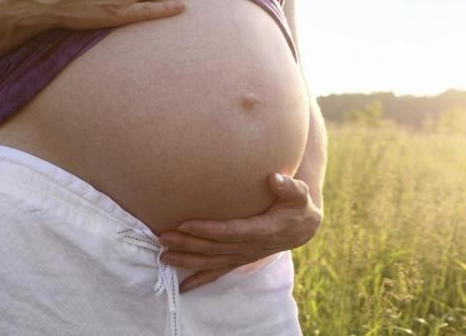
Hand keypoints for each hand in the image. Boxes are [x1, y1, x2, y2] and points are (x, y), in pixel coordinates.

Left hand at [158, 173, 322, 292]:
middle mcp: (251, 247)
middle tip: (163, 237)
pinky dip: (200, 279)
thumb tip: (275, 178)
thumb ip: (289, 187)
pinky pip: (219, 272)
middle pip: (215, 248)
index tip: (185, 224)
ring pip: (212, 262)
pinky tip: (183, 286)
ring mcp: (244, 256)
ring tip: (164, 255)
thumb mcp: (299, 194)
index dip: (208, 230)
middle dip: (188, 243)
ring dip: (188, 259)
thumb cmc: (297, 206)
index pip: (231, 231)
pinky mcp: (240, 259)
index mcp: (263, 230)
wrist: (302, 227)